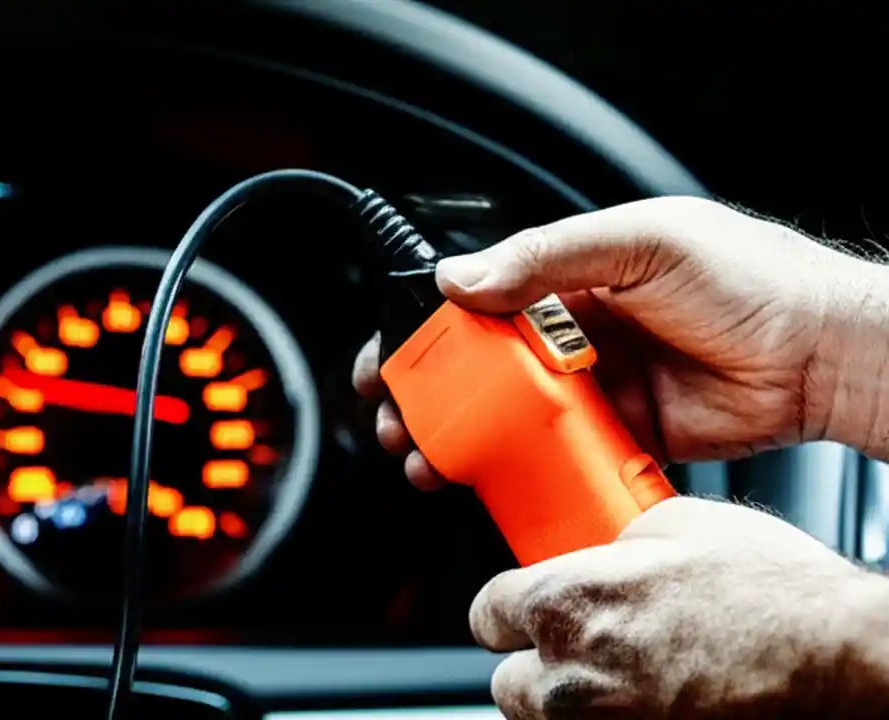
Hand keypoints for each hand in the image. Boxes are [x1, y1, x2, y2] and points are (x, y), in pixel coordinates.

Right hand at [353, 196, 888, 488]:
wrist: (823, 354)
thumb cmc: (751, 279)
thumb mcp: (642, 241)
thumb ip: (549, 256)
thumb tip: (462, 277)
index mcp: (572, 278)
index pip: (477, 304)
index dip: (426, 334)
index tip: (389, 361)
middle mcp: (577, 335)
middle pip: (482, 370)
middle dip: (431, 400)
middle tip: (399, 425)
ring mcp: (596, 389)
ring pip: (511, 420)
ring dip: (466, 442)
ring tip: (430, 463)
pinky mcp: (621, 437)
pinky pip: (559, 457)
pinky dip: (525, 473)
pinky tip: (497, 482)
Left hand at [470, 497, 888, 718]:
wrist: (840, 660)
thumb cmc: (772, 595)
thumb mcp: (673, 524)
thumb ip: (607, 544)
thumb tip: (592, 552)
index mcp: (564, 603)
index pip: (485, 613)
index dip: (507, 609)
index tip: (520, 610)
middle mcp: (570, 678)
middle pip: (506, 681)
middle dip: (535, 663)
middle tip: (579, 645)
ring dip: (569, 700)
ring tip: (622, 676)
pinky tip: (653, 700)